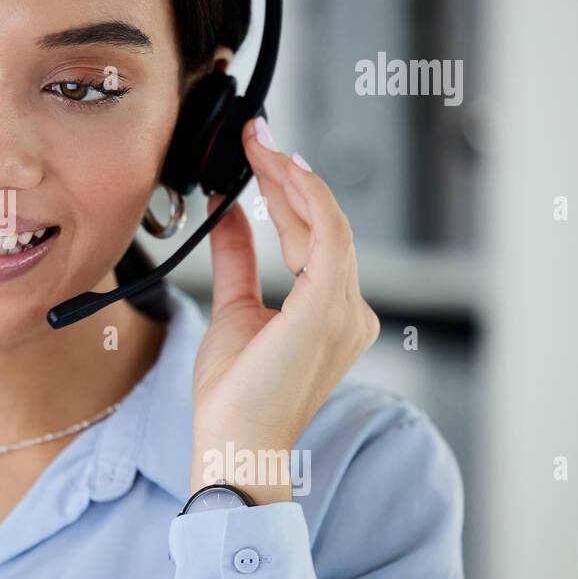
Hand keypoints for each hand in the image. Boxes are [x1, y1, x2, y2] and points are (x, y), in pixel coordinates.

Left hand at [189, 116, 380, 504]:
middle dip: (286, 173)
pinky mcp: (328, 310)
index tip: (257, 152)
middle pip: (321, 223)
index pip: (313, 235)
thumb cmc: (235, 395)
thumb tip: (228, 210)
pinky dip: (307, 200)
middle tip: (256, 133)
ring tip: (259, 143)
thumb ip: (238, 259)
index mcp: (330, 312)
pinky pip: (329, 239)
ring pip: (326, 223)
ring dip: (291, 178)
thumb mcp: (232, 309)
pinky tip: (280, 171)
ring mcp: (345, 311)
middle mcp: (349, 310)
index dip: (287, 189)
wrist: (233, 445)